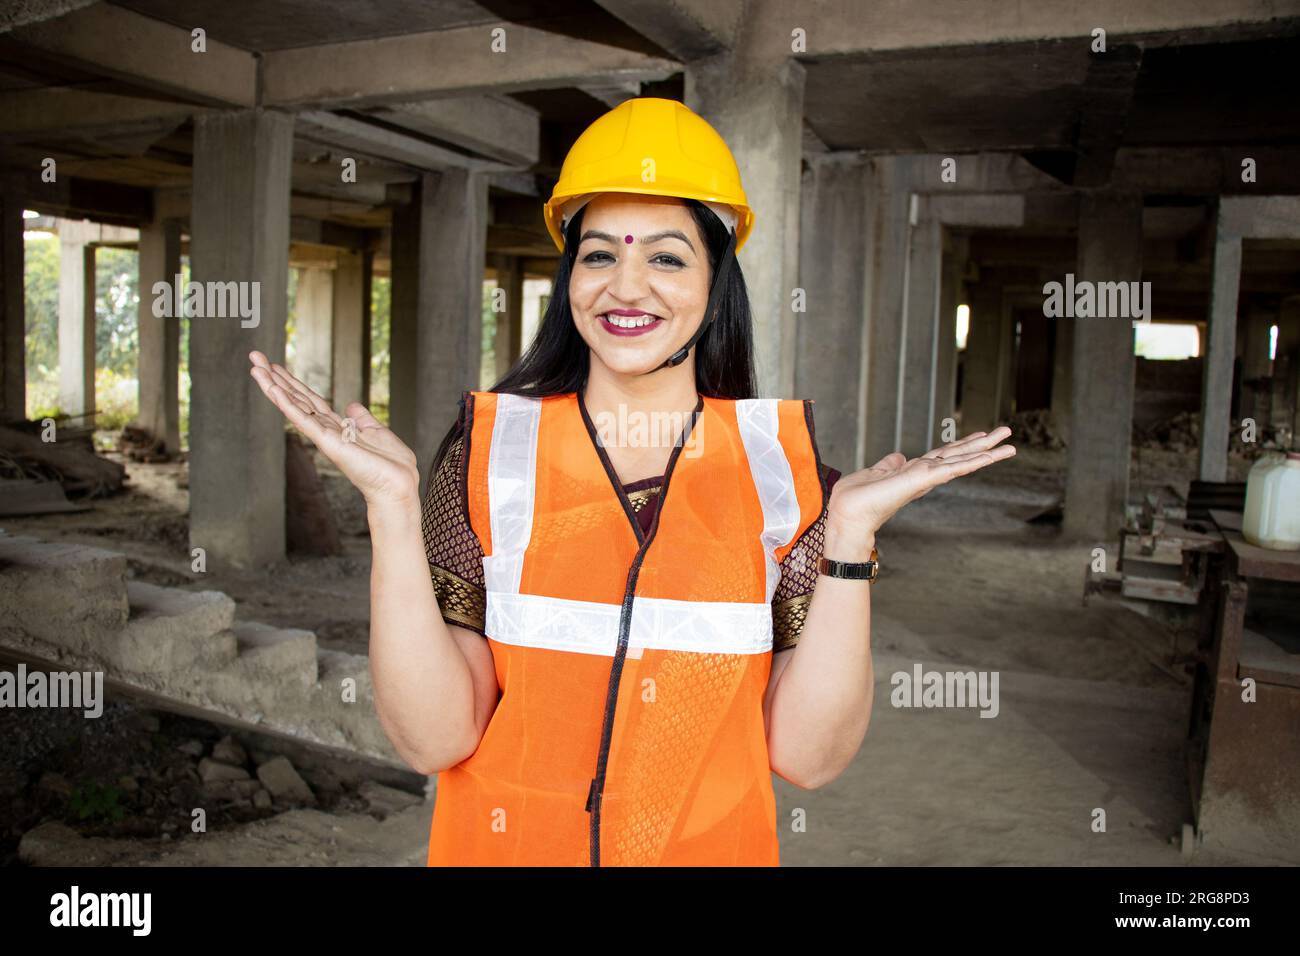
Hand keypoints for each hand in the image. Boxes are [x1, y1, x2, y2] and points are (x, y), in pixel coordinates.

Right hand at [247, 350, 420, 508]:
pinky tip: (273, 390)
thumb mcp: (377, 432)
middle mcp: (326, 430)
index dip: (293, 383)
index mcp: (338, 427)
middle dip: (275, 379)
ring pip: (294, 406)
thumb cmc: (391, 465)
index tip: (275, 366)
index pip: (310, 400)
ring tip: (256, 367)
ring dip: (273, 387)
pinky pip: (304, 420)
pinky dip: (288, 404)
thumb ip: (362, 419)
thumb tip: (351, 406)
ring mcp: (324, 436)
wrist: (398, 485)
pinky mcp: (327, 442)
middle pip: (296, 399)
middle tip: (255, 358)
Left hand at [826, 427, 1015, 544]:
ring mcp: (925, 478)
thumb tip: (899, 456)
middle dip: (984, 445)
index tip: (981, 435)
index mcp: (914, 472)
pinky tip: (988, 456)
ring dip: (986, 452)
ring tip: (1010, 445)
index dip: (963, 445)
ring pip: (962, 461)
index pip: (944, 455)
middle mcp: (924, 475)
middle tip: (1007, 433)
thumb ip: (889, 465)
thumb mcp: (875, 473)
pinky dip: (971, 463)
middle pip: (959, 455)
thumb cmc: (856, 499)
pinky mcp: (922, 480)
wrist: (847, 515)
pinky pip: (952, 469)